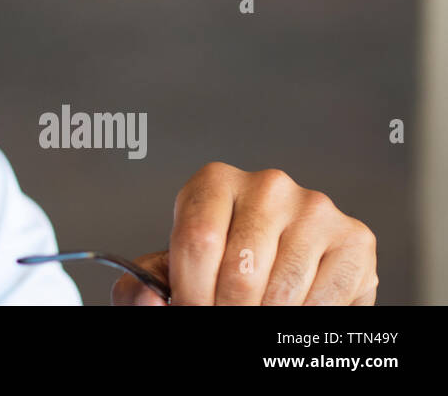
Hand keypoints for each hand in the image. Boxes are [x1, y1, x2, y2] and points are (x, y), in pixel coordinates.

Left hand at [111, 162, 377, 304]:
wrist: (276, 270)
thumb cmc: (221, 267)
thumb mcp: (176, 271)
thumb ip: (145, 285)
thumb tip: (147, 297)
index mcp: (214, 182)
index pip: (196, 240)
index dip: (190, 292)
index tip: (191, 311)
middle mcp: (267, 185)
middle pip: (239, 269)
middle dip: (226, 310)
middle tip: (226, 318)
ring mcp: (314, 208)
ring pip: (280, 290)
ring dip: (263, 317)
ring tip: (255, 313)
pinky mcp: (354, 238)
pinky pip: (323, 299)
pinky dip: (302, 318)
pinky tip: (290, 309)